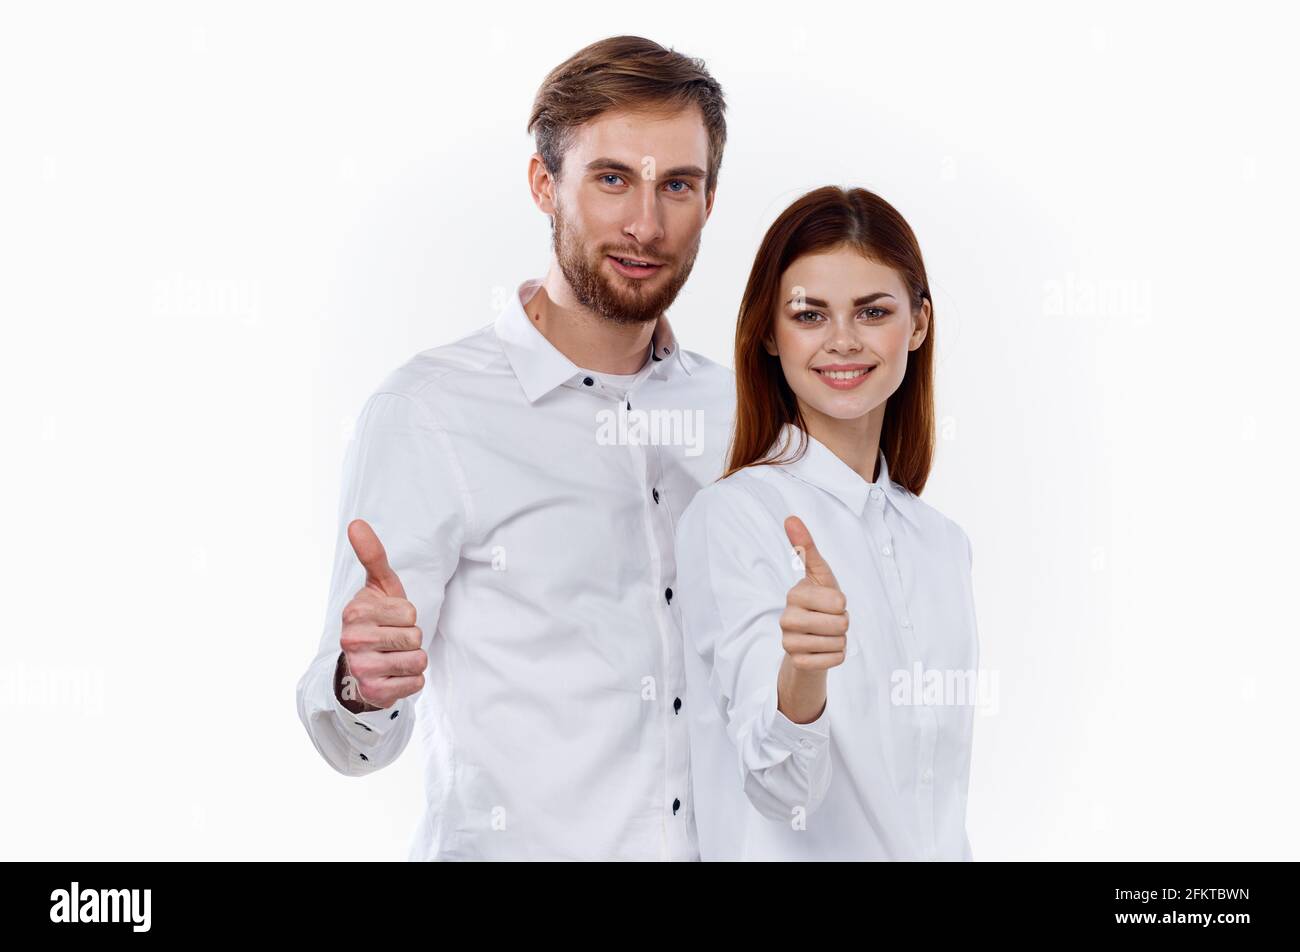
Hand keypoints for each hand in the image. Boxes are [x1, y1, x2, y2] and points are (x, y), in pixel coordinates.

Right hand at [336, 519, 427, 710]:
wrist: (363, 665)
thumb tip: (356, 523)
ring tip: (395, 656)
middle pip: (415, 637)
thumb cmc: (378, 618)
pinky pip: (416, 683)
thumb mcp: (379, 586)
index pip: (409, 613)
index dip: (407, 616)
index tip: (390, 619)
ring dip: (414, 659)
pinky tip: (394, 675)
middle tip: (393, 640)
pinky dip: (411, 680)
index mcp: (355, 613)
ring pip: (418, 660)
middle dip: (411, 638)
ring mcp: (361, 669)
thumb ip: (372, 555)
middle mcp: (353, 641)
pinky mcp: (374, 692)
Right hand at [777, 515, 847, 723]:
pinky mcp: (798, 663)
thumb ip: (806, 547)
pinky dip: (837, 656)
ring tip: (826, 635)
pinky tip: (824, 650)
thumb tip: (791, 517)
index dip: (841, 604)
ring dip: (840, 640)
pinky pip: (835, 660)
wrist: (809, 640)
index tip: (830, 603)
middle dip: (843, 623)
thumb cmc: (819, 602)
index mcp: (793, 595)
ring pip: (838, 643)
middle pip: (840, 624)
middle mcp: (786, 619)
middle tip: (830, 620)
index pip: (838, 602)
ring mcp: (789, 643)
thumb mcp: (818, 574)